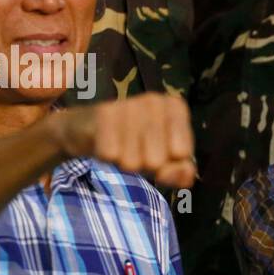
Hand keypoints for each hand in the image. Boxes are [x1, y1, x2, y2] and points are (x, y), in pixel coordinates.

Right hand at [50, 92, 195, 187]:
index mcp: (176, 107)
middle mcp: (155, 100)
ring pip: (133, 161)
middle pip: (157, 161)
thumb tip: (184, 174)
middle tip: (135, 148)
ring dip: (124, 162)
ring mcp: (129, 104)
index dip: (168, 162)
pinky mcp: (104, 113)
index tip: (159, 149)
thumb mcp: (164, 161)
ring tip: (121, 145)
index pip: (182, 154)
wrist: (88, 129)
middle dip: (144, 165)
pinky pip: (111, 156)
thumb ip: (180, 172)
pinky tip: (105, 142)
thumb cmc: (136, 144)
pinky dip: (107, 157)